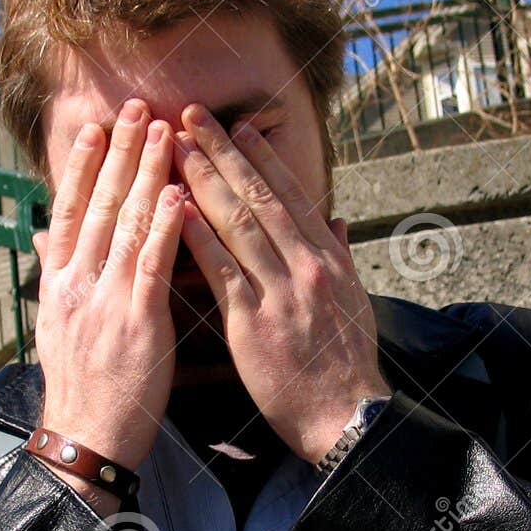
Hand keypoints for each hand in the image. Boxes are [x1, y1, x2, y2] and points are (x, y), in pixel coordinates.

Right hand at [31, 99, 183, 504]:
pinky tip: (176, 195)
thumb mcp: (55, 325)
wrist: (86, 438)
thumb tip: (45, 234)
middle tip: (138, 107)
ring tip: (164, 132)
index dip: (83, 165)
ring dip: (145, 173)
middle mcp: (75, 283)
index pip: (67, 210)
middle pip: (97, 204)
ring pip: (124, 223)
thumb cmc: (82, 386)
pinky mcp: (135, 322)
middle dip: (120, 152)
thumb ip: (55, 274)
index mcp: (58, 283)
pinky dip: (163, 227)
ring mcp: (104, 300)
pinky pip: (150, 265)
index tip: (98, 127)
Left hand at [171, 104, 390, 463]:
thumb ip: (340, 256)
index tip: (240, 127)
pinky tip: (176, 209)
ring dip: (204, 179)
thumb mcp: (355, 302)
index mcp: (330, 259)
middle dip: (224, 152)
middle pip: (261, 198)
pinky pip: (221, 270)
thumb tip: (335, 220)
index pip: (293, 196)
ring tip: (177, 146)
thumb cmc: (346, 364)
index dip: (264, 159)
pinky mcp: (254, 322)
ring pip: (239, 223)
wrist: (345, 416)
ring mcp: (281, 291)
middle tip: (193, 115)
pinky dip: (198, 236)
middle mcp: (307, 266)